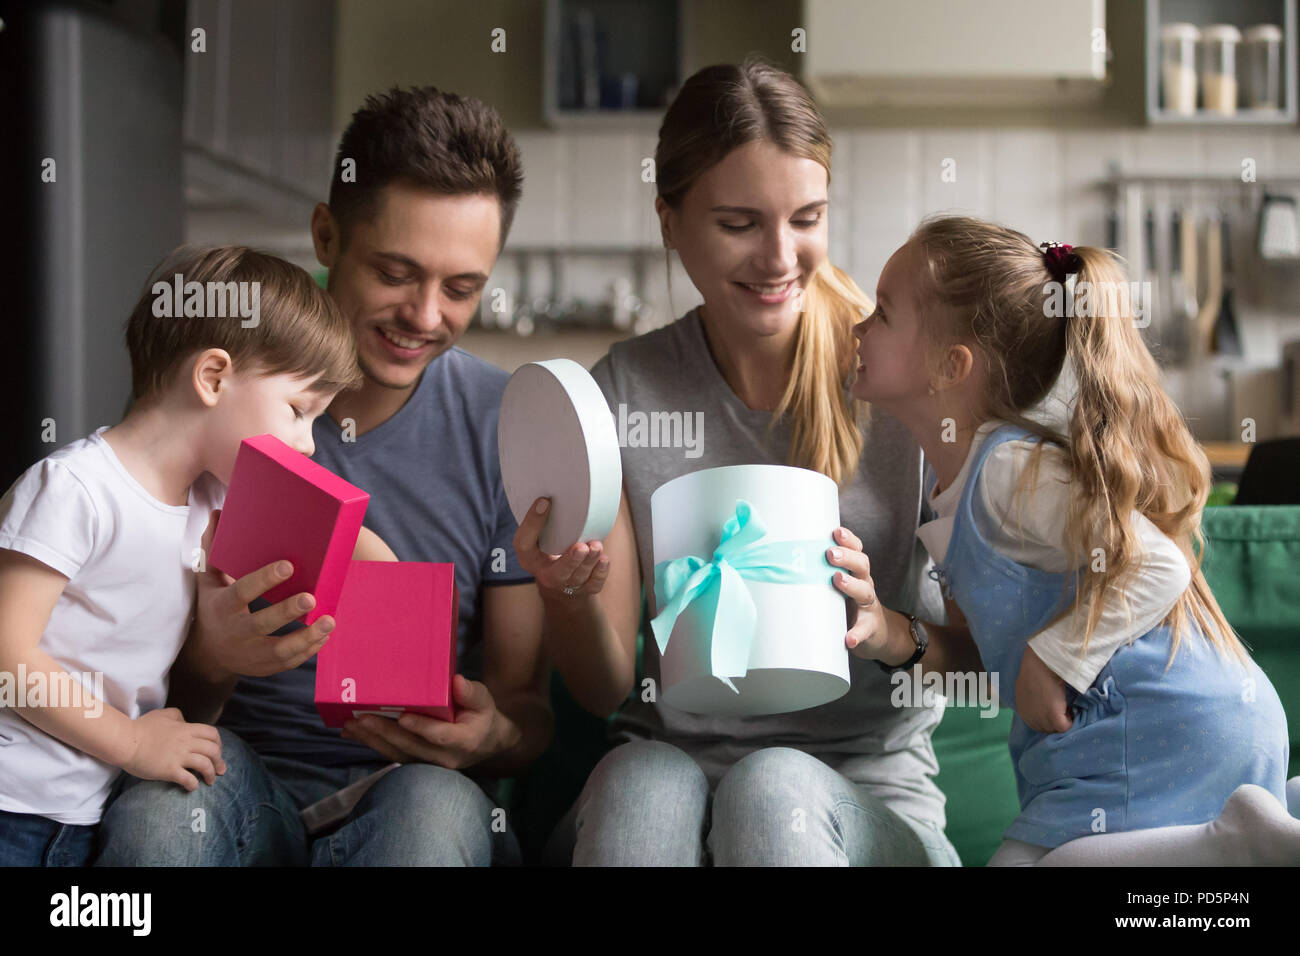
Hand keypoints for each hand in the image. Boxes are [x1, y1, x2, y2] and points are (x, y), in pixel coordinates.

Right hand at [122, 708, 224, 790]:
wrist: (124, 741)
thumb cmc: (141, 727)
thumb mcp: (163, 714)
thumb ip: (178, 716)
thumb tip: (186, 723)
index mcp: (186, 729)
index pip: (213, 734)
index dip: (219, 744)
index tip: (218, 752)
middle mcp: (186, 742)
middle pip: (213, 751)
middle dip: (220, 761)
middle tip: (220, 770)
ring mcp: (178, 756)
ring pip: (205, 765)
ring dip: (211, 774)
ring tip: (210, 781)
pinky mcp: (169, 770)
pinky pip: (188, 779)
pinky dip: (194, 784)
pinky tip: (192, 786)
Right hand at [192, 509, 335, 678]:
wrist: (208, 653)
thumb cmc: (215, 605)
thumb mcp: (209, 579)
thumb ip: (215, 548)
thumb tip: (219, 512)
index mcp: (221, 606)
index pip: (241, 592)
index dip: (263, 580)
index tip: (288, 566)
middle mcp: (235, 632)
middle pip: (261, 624)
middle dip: (287, 611)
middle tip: (312, 598)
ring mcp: (250, 654)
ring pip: (279, 650)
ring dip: (306, 637)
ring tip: (330, 621)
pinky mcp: (265, 668)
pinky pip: (289, 662)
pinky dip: (309, 650)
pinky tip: (325, 634)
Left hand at [340, 676, 507, 770]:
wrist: (485, 744)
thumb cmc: (483, 716)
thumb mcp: (485, 701)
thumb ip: (472, 693)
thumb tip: (457, 682)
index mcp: (464, 741)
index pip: (441, 736)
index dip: (422, 727)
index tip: (403, 717)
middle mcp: (445, 758)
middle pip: (411, 746)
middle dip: (385, 732)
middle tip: (361, 718)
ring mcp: (429, 765)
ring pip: (398, 753)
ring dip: (372, 740)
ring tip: (350, 725)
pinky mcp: (416, 764)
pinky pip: (392, 755)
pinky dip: (372, 744)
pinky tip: (353, 733)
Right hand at [512, 497, 610, 599]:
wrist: (559, 581)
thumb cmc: (548, 549)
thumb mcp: (536, 537)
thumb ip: (539, 521)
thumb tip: (547, 497)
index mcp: (529, 558)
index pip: (523, 544)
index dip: (533, 523)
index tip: (545, 501)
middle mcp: (546, 575)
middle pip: (558, 573)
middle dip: (571, 560)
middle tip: (582, 546)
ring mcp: (567, 585)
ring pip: (579, 577)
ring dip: (590, 562)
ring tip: (596, 547)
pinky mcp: (585, 589)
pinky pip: (594, 584)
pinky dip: (600, 572)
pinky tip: (604, 559)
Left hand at [828, 526, 896, 660]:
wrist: (876, 631)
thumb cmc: (848, 602)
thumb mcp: (838, 584)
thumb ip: (819, 573)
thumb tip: (782, 560)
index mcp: (855, 572)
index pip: (856, 550)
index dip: (848, 540)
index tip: (836, 531)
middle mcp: (864, 584)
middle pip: (862, 565)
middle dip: (846, 557)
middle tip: (830, 553)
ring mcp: (868, 606)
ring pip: (865, 592)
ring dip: (852, 585)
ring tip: (838, 580)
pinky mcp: (869, 628)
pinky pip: (864, 630)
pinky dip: (857, 633)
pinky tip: (849, 638)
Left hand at [1015, 644, 1072, 732]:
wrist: (1041, 663)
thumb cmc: (1035, 669)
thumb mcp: (1027, 686)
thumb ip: (1031, 698)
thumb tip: (1041, 702)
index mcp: (1022, 709)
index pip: (1037, 724)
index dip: (1048, 718)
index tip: (1056, 709)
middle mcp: (1029, 717)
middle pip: (1046, 729)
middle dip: (1055, 721)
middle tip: (1064, 709)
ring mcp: (1040, 718)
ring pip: (1056, 729)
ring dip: (1064, 720)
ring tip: (1068, 708)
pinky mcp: (1053, 717)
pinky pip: (1065, 726)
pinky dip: (1070, 720)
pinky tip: (1071, 709)